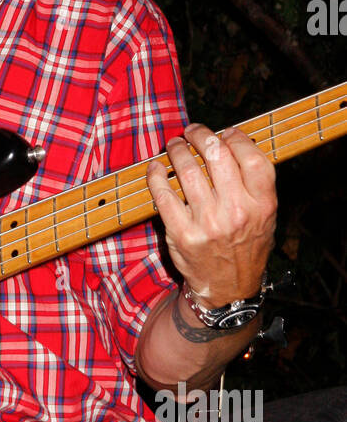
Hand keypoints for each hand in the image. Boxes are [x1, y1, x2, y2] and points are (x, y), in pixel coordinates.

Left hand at [145, 123, 276, 306]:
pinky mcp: (182, 234)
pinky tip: (156, 168)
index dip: (236, 137)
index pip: (251, 157)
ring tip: (174, 145)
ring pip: (187, 170)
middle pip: (217, 156)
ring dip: (177, 150)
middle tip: (192, 132)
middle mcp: (237, 212)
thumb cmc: (246, 245)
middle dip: (200, 135)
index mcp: (262, 205)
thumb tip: (228, 142)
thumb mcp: (265, 216)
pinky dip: (156, 175)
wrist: (229, 288)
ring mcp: (208, 223)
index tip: (225, 133)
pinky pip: (163, 195)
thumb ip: (254, 183)